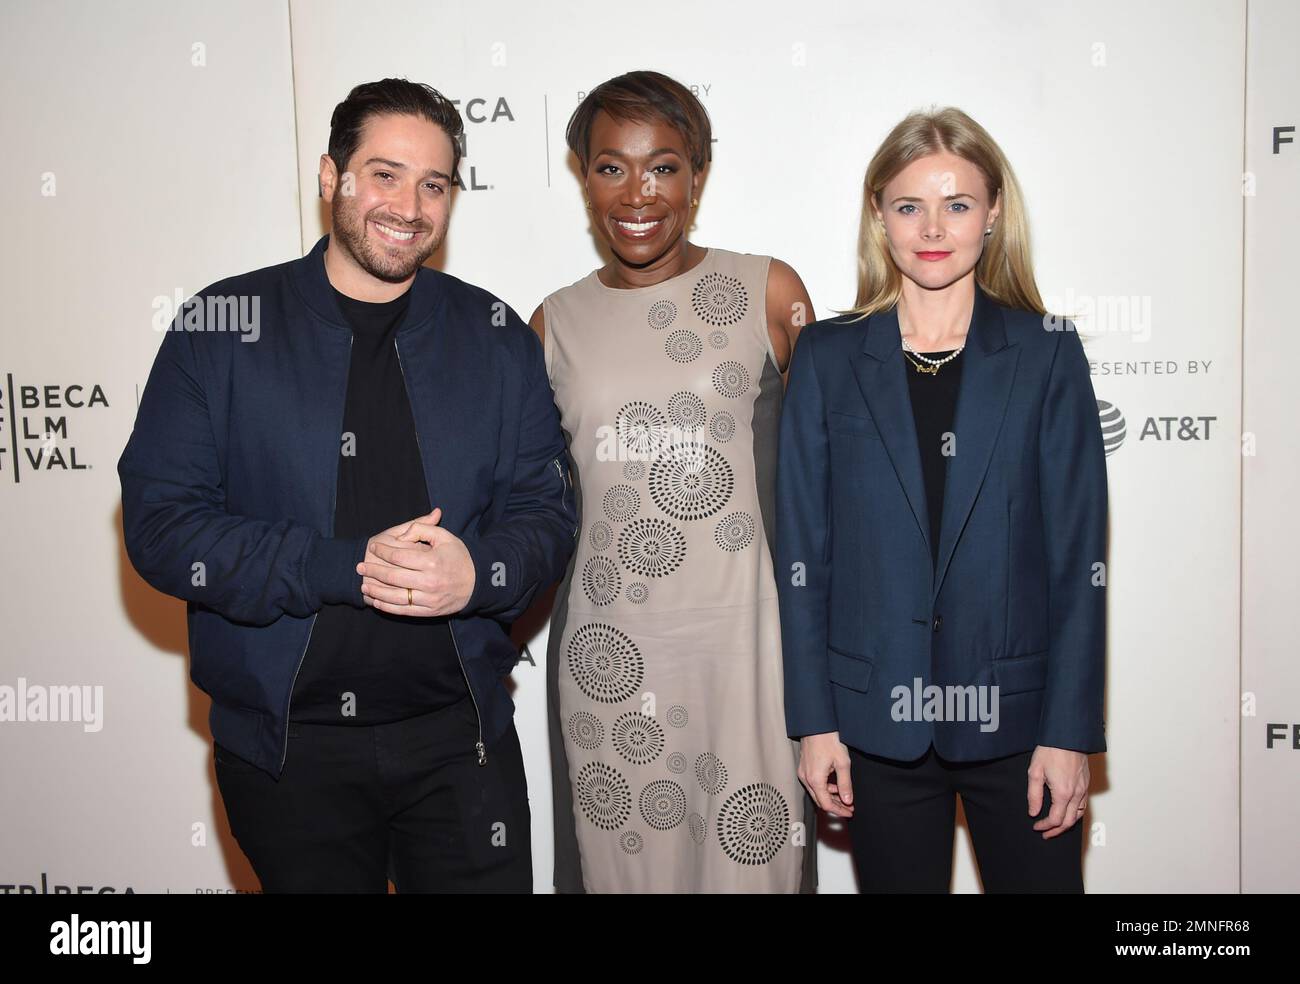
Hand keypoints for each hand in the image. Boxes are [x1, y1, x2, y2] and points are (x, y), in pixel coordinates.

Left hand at [356, 507, 475, 616]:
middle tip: (359, 566)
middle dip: (373, 570)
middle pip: (393, 576)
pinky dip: (387, 607)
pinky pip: (404, 611)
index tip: (373, 547)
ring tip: (363, 584)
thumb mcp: (446, 537)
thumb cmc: (459, 557)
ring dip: (376, 591)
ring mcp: (429, 598)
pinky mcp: (430, 611)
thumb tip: (404, 532)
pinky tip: (376, 601)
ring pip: (395, 597)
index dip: (383, 551)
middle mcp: (429, 581)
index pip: (399, 556)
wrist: (479, 583)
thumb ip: (423, 529)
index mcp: (432, 561)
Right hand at [798, 732, 854, 817]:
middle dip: (835, 806)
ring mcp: (803, 773)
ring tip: (844, 797)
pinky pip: (813, 784)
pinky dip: (824, 788)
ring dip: (830, 797)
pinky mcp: (803, 768)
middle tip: (848, 808)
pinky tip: (833, 785)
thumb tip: (847, 800)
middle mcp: (806, 778)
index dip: (839, 811)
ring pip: (816, 793)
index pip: (826, 804)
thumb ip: (845, 784)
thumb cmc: (828, 740)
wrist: (816, 725)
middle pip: (820, 800)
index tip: (849, 812)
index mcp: (815, 780)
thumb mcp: (842, 763)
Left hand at [1027, 745, 1089, 838]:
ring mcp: (1083, 789)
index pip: (1055, 819)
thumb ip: (1034, 795)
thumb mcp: (1035, 772)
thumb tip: (1033, 812)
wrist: (1067, 736)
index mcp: (1063, 793)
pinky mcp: (1086, 784)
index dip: (1045, 826)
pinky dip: (1075, 814)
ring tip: (1056, 828)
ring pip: (1078, 815)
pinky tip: (1067, 813)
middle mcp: (1076, 794)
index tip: (1036, 826)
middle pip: (1069, 821)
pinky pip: (1082, 805)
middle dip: (1056, 830)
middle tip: (1046, 834)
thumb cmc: (1050, 751)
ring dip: (1067, 824)